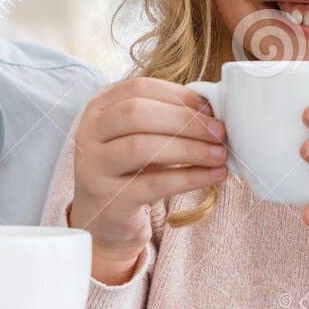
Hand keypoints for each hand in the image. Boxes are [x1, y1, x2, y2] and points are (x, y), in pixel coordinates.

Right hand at [67, 78, 228, 284]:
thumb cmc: (131, 170)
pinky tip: (214, 175)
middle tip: (219, 132)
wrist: (105, 220)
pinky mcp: (109, 200)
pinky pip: (154, 184)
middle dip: (185, 120)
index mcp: (97, 109)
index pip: (138, 88)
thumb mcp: (139, 137)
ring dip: (190, 149)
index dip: (178, 95)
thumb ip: (165, 118)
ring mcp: (93, 168)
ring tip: (220, 154)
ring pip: (142, 148)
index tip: (210, 108)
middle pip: (137, 114)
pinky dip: (189, 178)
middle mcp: (88, 135)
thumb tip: (212, 110)